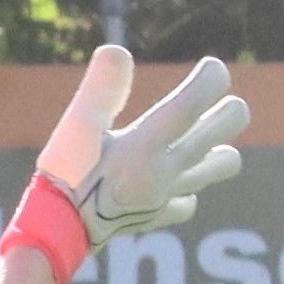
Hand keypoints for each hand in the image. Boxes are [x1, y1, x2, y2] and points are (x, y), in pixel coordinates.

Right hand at [31, 47, 249, 248]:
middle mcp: (167, 169)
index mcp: (146, 143)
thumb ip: (99, 89)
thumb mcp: (74, 127)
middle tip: (207, 100)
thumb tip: (118, 50)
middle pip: (227, 127)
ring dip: (218, 145)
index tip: (209, 67)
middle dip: (227, 106)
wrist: (56, 232)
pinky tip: (170, 179)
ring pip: (223, 164)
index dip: (213, 77)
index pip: (197, 100)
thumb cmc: (63, 175)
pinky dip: (187, 186)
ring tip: (197, 137)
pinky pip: (190, 200)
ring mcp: (169, 194)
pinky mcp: (160, 216)